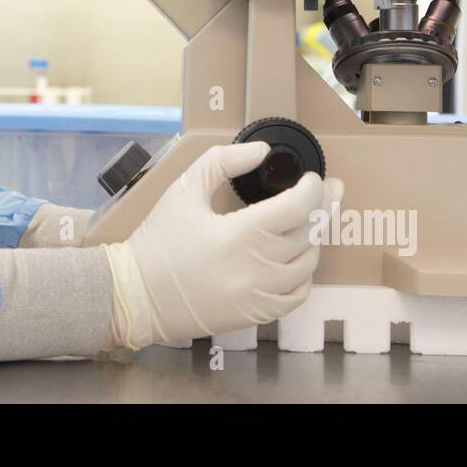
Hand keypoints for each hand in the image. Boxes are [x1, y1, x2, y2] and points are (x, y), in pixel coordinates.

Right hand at [103, 141, 342, 348]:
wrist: (138, 295)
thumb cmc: (159, 240)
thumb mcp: (184, 189)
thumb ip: (224, 161)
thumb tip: (262, 152)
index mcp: (240, 234)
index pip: (297, 207)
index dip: (312, 188)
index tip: (311, 177)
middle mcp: (257, 268)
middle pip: (309, 233)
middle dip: (322, 206)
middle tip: (328, 191)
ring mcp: (260, 296)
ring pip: (308, 263)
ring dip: (314, 238)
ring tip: (310, 220)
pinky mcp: (257, 314)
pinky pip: (298, 294)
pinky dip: (305, 274)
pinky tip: (299, 257)